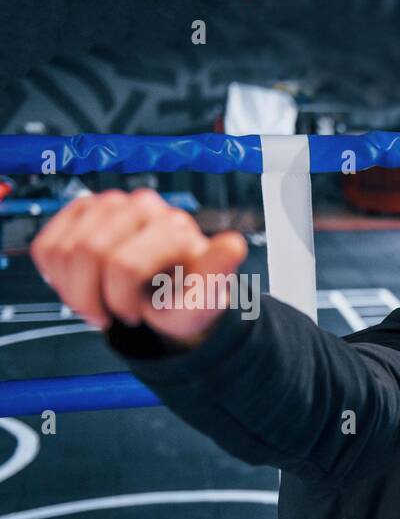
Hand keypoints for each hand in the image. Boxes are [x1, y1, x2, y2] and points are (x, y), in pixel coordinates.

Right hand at [30, 189, 247, 347]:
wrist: (170, 295)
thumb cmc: (186, 299)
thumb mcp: (205, 299)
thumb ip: (216, 274)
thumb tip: (234, 245)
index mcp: (172, 225)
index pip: (121, 265)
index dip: (121, 302)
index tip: (139, 316)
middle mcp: (142, 205)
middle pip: (87, 254)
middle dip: (93, 299)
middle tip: (113, 315)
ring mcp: (109, 202)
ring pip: (63, 251)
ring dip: (73, 291)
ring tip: (99, 304)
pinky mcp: (83, 209)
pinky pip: (47, 246)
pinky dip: (57, 277)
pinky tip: (82, 286)